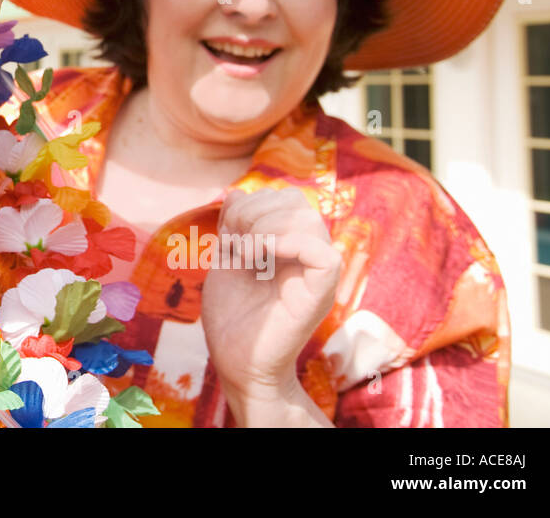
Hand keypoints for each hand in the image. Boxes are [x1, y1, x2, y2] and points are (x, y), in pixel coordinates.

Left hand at [200, 186, 340, 415]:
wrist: (235, 360)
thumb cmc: (232, 316)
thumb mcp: (227, 258)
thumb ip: (234, 225)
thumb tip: (236, 190)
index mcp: (290, 245)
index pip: (284, 198)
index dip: (252, 203)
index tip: (229, 234)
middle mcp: (310, 255)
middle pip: (297, 202)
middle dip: (255, 211)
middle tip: (235, 244)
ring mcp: (319, 273)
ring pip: (308, 218)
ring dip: (264, 226)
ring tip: (243, 255)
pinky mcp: (322, 291)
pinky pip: (322, 250)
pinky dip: (284, 242)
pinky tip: (257, 259)